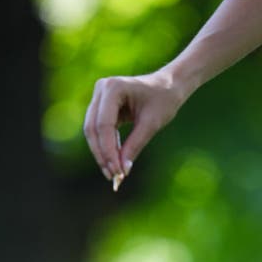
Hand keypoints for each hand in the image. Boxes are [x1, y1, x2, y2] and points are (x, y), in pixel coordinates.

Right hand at [83, 70, 184, 186]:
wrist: (169, 85)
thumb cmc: (163, 100)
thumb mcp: (151, 124)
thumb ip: (135, 145)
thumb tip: (123, 170)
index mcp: (113, 88)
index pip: (104, 125)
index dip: (108, 151)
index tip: (118, 172)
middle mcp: (102, 89)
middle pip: (93, 128)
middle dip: (102, 154)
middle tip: (112, 176)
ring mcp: (99, 96)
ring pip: (92, 131)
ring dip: (101, 153)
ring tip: (113, 173)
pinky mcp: (102, 106)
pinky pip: (99, 130)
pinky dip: (106, 147)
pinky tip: (114, 163)